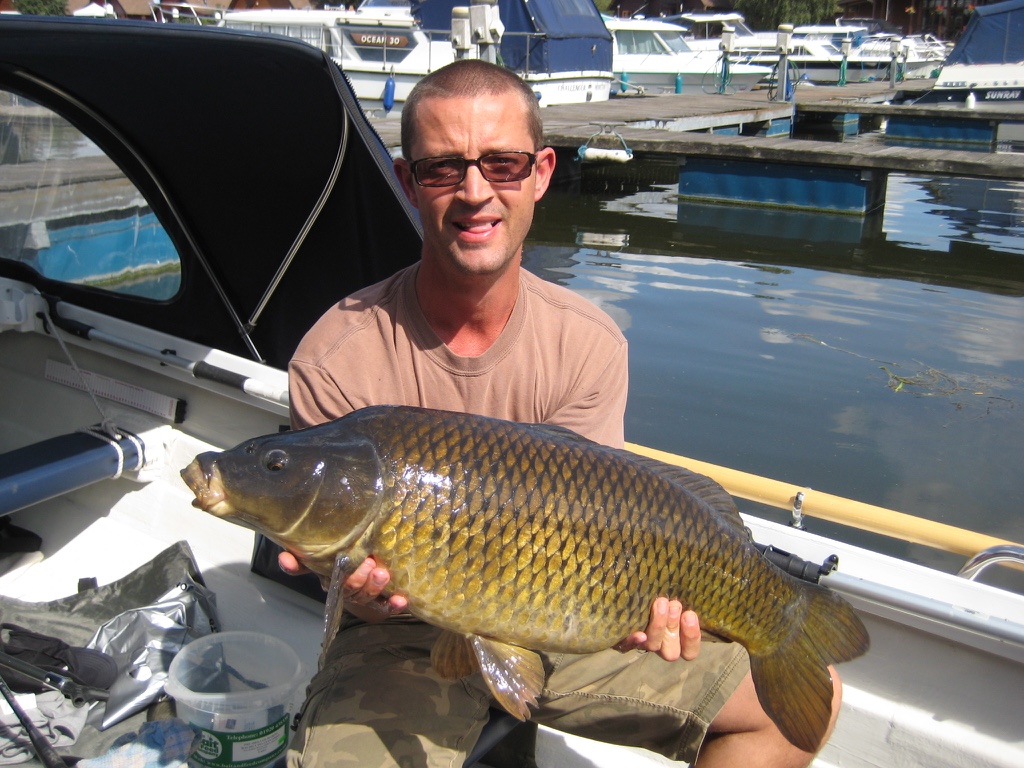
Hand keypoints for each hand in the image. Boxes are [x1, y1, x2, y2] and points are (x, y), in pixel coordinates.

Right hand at [277, 551, 407, 615]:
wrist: (376, 573)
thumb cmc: (353, 555)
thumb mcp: (336, 547)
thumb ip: (320, 546)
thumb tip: (287, 554)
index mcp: (326, 570)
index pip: (305, 567)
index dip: (294, 565)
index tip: (288, 560)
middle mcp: (340, 585)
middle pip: (343, 586)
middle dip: (354, 577)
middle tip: (368, 563)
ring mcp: (359, 595)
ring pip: (363, 596)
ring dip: (373, 587)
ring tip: (382, 574)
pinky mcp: (379, 602)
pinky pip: (384, 607)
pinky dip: (392, 605)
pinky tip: (401, 600)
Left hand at [614, 598, 700, 661]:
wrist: (626, 593)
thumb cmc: (661, 592)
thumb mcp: (675, 594)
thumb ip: (684, 596)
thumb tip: (712, 569)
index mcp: (677, 639)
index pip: (689, 650)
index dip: (692, 637)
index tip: (690, 614)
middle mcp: (660, 645)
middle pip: (672, 651)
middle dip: (675, 627)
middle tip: (674, 605)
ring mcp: (642, 643)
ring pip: (653, 645)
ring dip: (659, 625)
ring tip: (661, 603)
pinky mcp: (622, 640)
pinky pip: (626, 645)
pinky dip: (633, 640)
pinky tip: (638, 633)